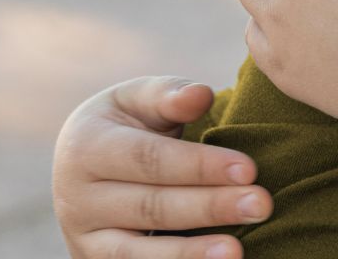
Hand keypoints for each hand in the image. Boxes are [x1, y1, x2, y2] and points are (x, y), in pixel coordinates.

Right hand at [52, 76, 269, 257]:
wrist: (85, 166)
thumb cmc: (128, 123)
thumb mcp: (139, 99)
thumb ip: (169, 96)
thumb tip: (202, 94)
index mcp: (86, 146)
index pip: (150, 159)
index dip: (200, 166)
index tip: (249, 169)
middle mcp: (76, 197)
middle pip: (151, 206)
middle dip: (211, 207)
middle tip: (262, 204)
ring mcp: (83, 239)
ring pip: (139, 253)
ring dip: (192, 254)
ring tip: (237, 251)